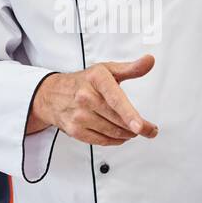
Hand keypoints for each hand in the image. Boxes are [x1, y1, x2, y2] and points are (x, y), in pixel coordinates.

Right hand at [30, 55, 157, 145]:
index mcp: (96, 79)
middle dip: (137, 128)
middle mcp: (85, 97)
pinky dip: (115, 140)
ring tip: (134, 130)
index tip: (141, 126)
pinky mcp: (75, 130)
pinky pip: (102, 141)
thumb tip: (149, 61)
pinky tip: (121, 136)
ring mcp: (79, 116)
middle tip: (150, 130)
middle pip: (117, 119)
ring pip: (112, 132)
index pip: (115, 100)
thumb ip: (131, 68)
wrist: (51, 94)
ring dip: (127, 134)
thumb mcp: (106, 70)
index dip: (129, 114)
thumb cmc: (83, 81)